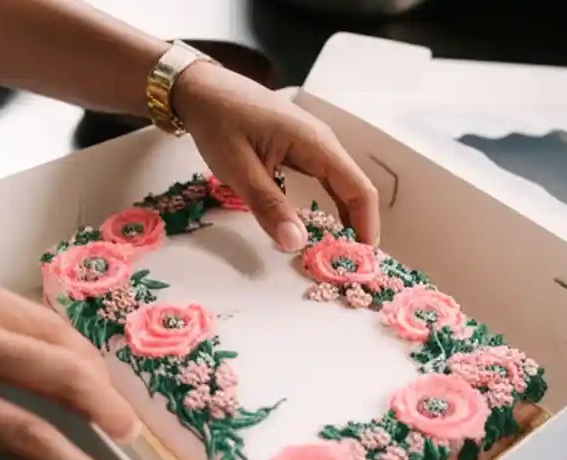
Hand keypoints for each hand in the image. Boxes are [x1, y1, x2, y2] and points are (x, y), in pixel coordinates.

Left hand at [172, 62, 380, 251]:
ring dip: (343, 218)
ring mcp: (311, 144)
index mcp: (316, 143)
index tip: (363, 260)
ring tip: (338, 252)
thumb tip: (296, 243)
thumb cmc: (218, 121)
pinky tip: (318, 226)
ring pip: (340, 185)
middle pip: (355, 189)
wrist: (200, 88)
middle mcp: (322, 142)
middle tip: (350, 265)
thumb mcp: (239, 169)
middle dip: (357, 227)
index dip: (366, 226)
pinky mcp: (298, 147)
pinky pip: (323, 180)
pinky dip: (326, 205)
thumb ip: (269, 206)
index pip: (359, 189)